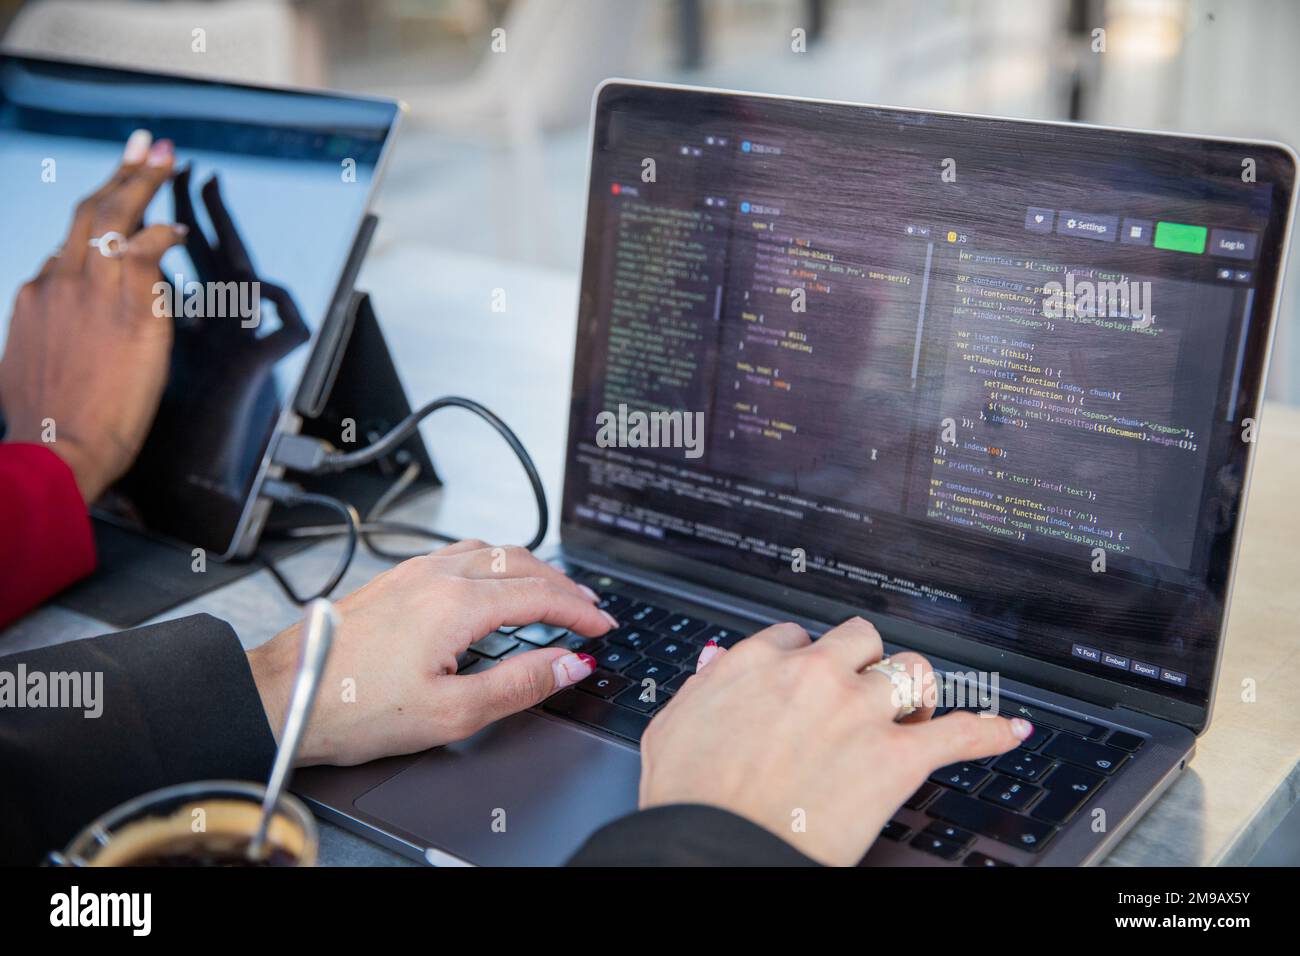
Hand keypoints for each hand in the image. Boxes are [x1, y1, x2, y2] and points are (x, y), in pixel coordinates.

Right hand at [0, 130, 185, 502]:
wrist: (56, 450)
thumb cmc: (46, 427)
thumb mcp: (29, 369)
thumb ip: (43, 338)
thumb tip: (44, 333)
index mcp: (36, 295)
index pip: (68, 246)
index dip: (97, 222)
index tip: (112, 202)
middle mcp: (59, 281)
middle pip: (90, 212)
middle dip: (120, 172)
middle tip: (144, 143)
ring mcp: (92, 290)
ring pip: (116, 217)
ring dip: (143, 179)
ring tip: (164, 153)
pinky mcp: (130, 307)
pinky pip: (148, 252)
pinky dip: (164, 234)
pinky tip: (180, 226)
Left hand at [247, 540, 615, 765]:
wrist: (284, 695)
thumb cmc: (354, 708)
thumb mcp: (451, 712)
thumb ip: (520, 684)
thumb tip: (568, 664)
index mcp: (456, 604)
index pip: (540, 596)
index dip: (580, 612)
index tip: (603, 627)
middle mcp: (436, 575)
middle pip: (520, 564)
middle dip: (563, 586)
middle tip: (589, 609)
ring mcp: (412, 572)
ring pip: (490, 551)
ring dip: (530, 568)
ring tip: (552, 592)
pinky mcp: (394, 580)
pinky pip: (460, 554)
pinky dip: (495, 563)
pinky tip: (493, 581)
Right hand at [638, 617, 1032, 865]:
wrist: (714, 847)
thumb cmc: (690, 798)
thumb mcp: (673, 726)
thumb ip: (702, 686)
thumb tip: (716, 663)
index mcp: (760, 664)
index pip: (799, 637)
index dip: (808, 661)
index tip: (811, 679)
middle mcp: (815, 675)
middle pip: (861, 639)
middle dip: (864, 663)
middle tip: (861, 692)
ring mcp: (860, 711)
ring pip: (912, 670)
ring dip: (915, 690)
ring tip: (915, 710)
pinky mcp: (896, 756)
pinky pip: (960, 732)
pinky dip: (989, 730)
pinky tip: (1006, 730)